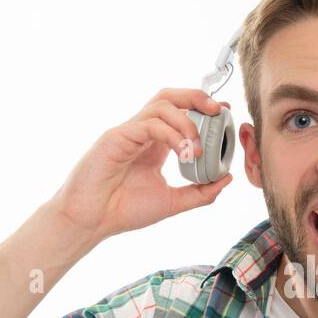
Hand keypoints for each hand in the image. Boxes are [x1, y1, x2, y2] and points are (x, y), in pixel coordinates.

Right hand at [48, 87, 234, 242]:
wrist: (91, 221)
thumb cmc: (123, 210)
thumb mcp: (171, 202)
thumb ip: (199, 192)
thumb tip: (227, 179)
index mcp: (155, 144)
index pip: (180, 112)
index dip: (203, 108)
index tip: (224, 114)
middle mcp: (142, 132)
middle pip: (170, 97)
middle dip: (197, 97)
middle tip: (219, 111)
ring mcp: (129, 132)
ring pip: (161, 105)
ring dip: (186, 122)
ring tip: (198, 148)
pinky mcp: (117, 137)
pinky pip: (150, 125)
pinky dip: (172, 135)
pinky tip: (184, 153)